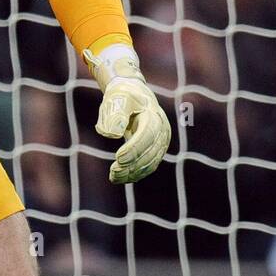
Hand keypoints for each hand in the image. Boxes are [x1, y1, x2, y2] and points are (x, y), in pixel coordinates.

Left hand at [83, 44, 170, 183]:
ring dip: (132, 173)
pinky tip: (119, 179)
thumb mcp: (117, 100)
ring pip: (150, 163)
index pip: (147, 135)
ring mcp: (161, 142)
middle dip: (132, 164)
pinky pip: (148, 167)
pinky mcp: (156, 151)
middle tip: (113, 171)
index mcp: (154, 116)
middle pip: (150, 152)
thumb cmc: (122, 97)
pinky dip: (135, 175)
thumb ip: (115, 115)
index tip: (118, 158)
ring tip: (113, 177)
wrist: (133, 96)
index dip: (134, 149)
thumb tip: (113, 133)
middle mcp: (162, 130)